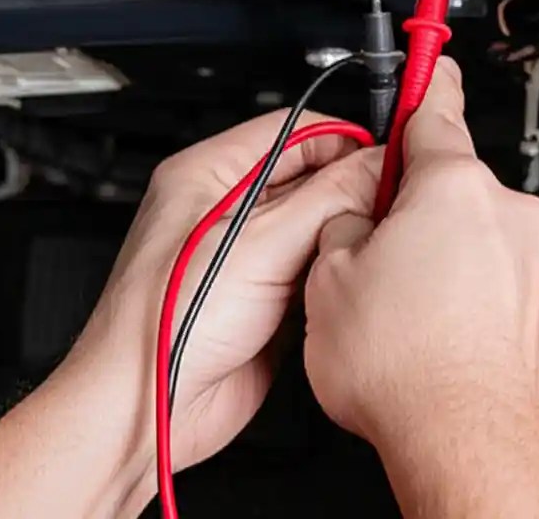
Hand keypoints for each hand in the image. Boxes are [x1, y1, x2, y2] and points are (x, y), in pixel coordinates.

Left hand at [0, 111, 379, 518]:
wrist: (151, 408)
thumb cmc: (164, 327)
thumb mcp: (260, 244)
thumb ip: (329, 199)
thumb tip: (376, 168)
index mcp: (207, 175)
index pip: (292, 130)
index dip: (343, 139)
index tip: (385, 157)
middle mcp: (224, 212)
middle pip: (309, 179)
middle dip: (350, 192)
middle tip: (387, 205)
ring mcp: (244, 257)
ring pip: (316, 228)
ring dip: (343, 239)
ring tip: (365, 247)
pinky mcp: (262, 299)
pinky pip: (314, 273)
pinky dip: (334, 277)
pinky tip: (344, 286)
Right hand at [304, 58, 538, 516]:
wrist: (466, 441)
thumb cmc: (405, 366)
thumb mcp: (330, 278)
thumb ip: (343, 228)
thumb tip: (355, 227)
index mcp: (454, 187)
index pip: (437, 110)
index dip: (426, 82)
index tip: (432, 62)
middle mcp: (508, 217)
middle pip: (451, 188)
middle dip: (414, 212)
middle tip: (374, 254)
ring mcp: (535, 267)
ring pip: (476, 243)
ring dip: (442, 263)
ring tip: (402, 317)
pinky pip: (499, 288)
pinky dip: (470, 304)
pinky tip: (436, 341)